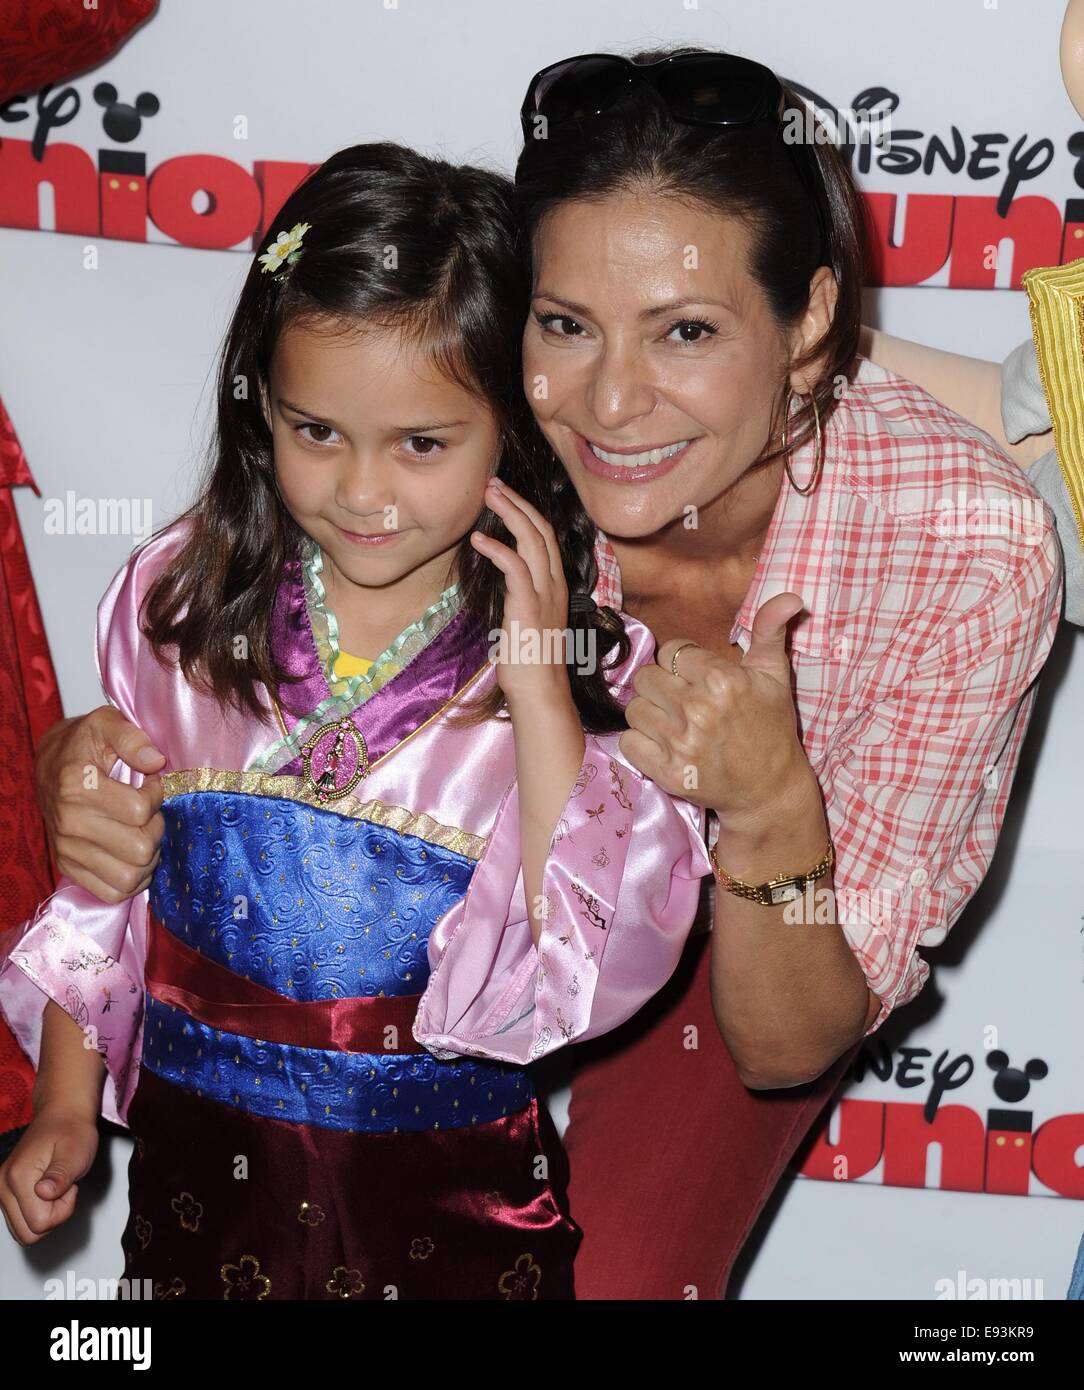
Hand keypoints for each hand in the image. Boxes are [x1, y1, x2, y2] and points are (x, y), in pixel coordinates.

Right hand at [0, 1112, 98, 1244]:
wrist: (62, 1114)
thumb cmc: (72, 1131)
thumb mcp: (76, 1152)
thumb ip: (60, 1175)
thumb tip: (43, 1193)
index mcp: (18, 1177)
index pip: (39, 1223)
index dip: (62, 1210)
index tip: (70, 1186)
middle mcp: (3, 1187)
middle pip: (28, 1234)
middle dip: (53, 1217)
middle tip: (64, 1189)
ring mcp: (2, 1191)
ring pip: (24, 1231)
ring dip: (46, 1215)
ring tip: (58, 1188)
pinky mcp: (7, 1193)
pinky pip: (22, 1221)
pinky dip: (39, 1212)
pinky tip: (50, 1192)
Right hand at [36, 707, 165, 902]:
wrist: (50, 763)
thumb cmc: (83, 743)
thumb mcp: (105, 723)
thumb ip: (132, 737)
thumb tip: (157, 761)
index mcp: (77, 786)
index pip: (140, 810)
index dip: (156, 795)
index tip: (150, 783)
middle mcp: (69, 823)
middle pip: (140, 848)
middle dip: (157, 829)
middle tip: (151, 813)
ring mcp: (67, 850)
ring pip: (130, 877)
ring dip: (149, 858)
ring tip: (144, 833)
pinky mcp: (68, 867)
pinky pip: (112, 893)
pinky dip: (132, 880)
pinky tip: (134, 855)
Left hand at [470, 477, 571, 707]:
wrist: (539, 693)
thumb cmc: (529, 663)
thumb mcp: (526, 621)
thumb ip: (520, 597)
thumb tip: (505, 583)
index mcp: (556, 586)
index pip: (545, 537)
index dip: (526, 512)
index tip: (504, 496)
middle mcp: (555, 585)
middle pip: (541, 529)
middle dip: (517, 501)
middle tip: (492, 483)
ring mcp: (545, 594)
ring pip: (532, 540)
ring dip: (509, 513)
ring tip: (488, 494)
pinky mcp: (528, 606)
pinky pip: (516, 567)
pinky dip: (498, 549)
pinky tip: (478, 539)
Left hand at [620, 592, 817, 831]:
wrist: (769, 789)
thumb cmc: (771, 728)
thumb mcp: (774, 676)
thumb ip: (770, 631)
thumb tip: (790, 596)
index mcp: (722, 679)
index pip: (671, 652)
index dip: (682, 664)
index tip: (697, 679)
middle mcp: (699, 709)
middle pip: (647, 677)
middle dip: (662, 687)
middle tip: (683, 702)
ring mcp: (681, 743)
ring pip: (635, 709)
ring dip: (651, 715)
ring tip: (675, 724)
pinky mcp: (667, 772)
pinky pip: (628, 742)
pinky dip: (641, 743)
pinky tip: (665, 745)